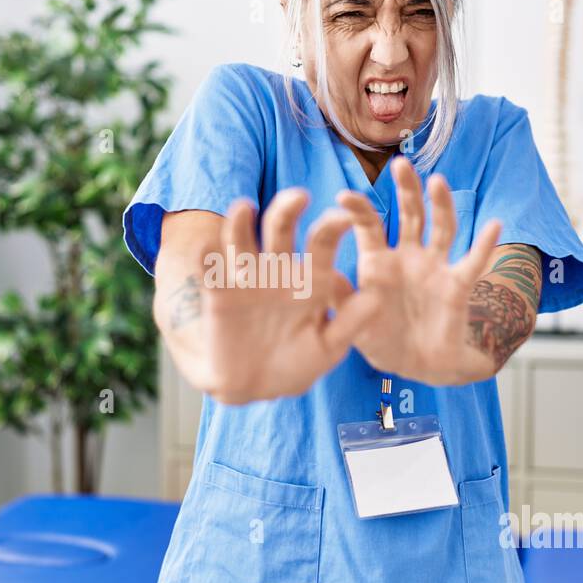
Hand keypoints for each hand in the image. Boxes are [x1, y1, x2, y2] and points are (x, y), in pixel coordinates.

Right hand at [161, 188, 377, 403]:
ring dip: (240, 221)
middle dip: (287, 209)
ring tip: (244, 207)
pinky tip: (206, 251)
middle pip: (281, 228)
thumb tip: (377, 298)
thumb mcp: (327, 348)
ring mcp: (245, 278)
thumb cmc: (296, 364)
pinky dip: (206, 259)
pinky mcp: (217, 292)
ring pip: (242, 240)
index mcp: (310, 279)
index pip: (322, 242)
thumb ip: (350, 324)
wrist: (253, 386)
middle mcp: (277, 269)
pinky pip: (209, 270)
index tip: (346, 216)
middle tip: (299, 196)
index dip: (333, 226)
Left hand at [337, 157, 503, 384]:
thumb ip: (341, 299)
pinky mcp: (457, 284)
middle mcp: (408, 257)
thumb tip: (321, 276)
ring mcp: (435, 267)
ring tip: (438, 182)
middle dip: (406, 190)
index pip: (369, 227)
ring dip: (441, 205)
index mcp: (378, 262)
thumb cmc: (381, 340)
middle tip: (401, 164)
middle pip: (409, 215)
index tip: (344, 196)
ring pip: (441, 228)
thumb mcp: (353, 323)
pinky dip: (485, 245)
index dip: (358, 210)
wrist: (418, 366)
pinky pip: (473, 262)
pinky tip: (495, 225)